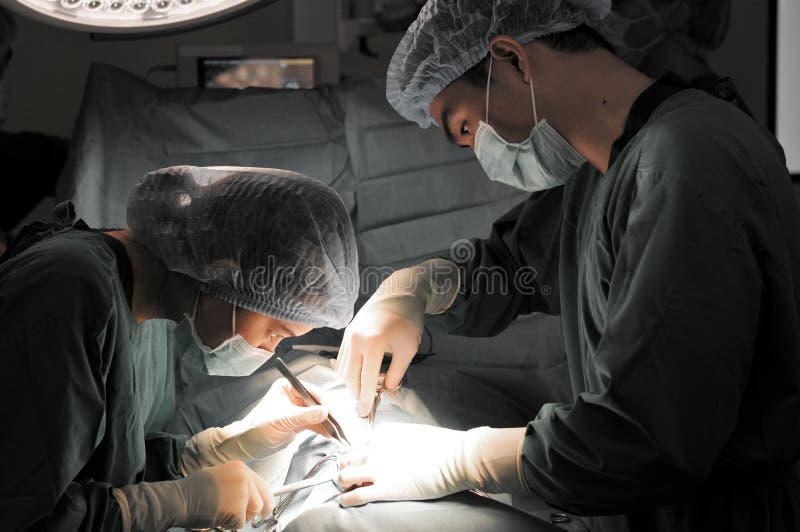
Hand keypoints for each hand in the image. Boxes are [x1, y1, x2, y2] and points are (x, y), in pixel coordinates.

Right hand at [115, 461, 273, 530]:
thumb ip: (236, 481)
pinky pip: (240, 523)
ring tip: (226, 513)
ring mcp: (241, 494)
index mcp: (240, 468)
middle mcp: (244, 478)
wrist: (182, 498)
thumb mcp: (219, 475)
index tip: (268, 506)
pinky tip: (219, 517)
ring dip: (242, 517)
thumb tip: (248, 493)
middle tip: (262, 515)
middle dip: (261, 510)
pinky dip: (231, 524)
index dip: (266, 497)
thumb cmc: (195, 488)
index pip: (261, 484)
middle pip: (261, 500)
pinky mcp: (236, 510)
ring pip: (253, 512)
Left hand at [181, 378, 329, 473]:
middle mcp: (293, 397)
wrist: (247, 445)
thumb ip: (306, 415)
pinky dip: (322, 429)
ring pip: (316, 414)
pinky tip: (330, 434)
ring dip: (326, 423)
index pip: (310, 390)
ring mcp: (296, 410)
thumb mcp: (284, 420)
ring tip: (337, 432)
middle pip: (316, 402)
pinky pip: (314, 424)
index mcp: (287, 388)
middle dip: (327, 413)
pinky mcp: (297, 423)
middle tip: (337, 423)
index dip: (322, 401)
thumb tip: (325, 412)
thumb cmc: (258, 427)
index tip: (331, 411)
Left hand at [336, 424, 527, 506]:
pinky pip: (355, 495)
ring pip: (344, 475)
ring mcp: (378, 468)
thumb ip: (400, 441)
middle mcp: (376, 448)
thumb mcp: (415, 434)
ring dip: (343, 482)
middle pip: (348, 458)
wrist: (456, 457)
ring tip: (347, 488)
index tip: (364, 463)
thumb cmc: (444, 446)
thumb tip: (397, 450)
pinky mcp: (385, 488)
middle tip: (351, 477)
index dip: (362, 456)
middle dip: (347, 467)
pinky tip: (345, 501)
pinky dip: (346, 499)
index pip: (361, 445)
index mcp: (384, 434)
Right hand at [337, 294, 422, 416]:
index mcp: (373, 344)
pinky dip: (349, 370)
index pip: (366, 380)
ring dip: (352, 383)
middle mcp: (356, 340)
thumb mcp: (408, 350)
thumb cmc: (407, 321)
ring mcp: (349, 335)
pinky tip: (360, 375)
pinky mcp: (347, 332)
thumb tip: (387, 391)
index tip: (366, 412)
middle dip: (356, 393)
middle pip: (350, 377)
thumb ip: (396, 373)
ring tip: (364, 391)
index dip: (366, 398)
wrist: (399, 294)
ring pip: (344, 368)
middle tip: (364, 404)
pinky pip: (343, 357)